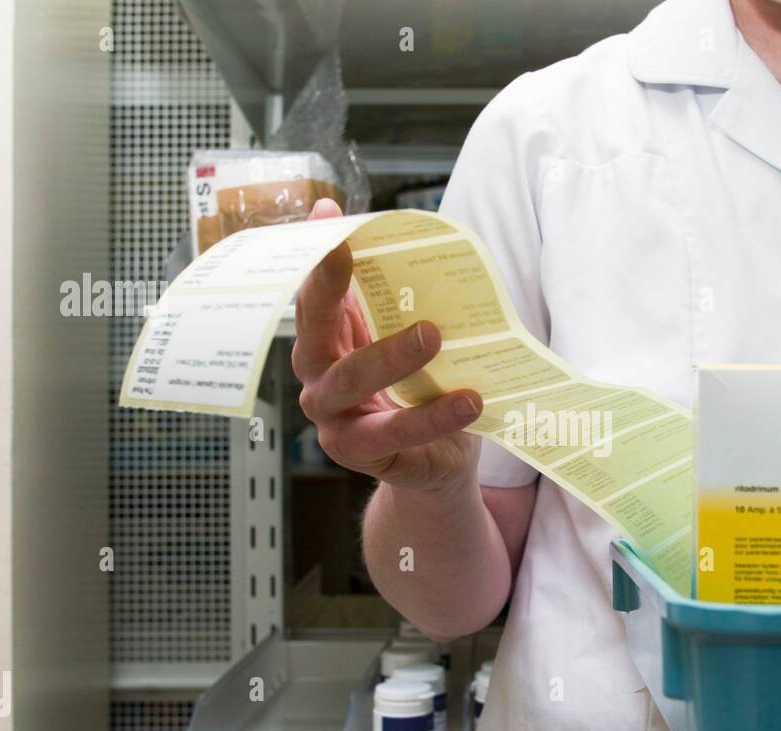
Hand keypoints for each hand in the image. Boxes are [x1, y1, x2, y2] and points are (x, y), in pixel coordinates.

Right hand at [292, 198, 483, 492]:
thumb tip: (419, 240)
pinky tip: (468, 401)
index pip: (312, 295)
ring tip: (433, 337)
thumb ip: (405, 299)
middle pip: (312, 334)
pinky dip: (432, 418)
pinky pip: (394, 435)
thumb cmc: (420, 390)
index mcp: (327, 342)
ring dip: (390, 357)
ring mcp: (334, 419)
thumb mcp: (410, 339)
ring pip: (350, 383)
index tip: (329, 220)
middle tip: (359, 260)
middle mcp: (320, 378)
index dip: (317, 259)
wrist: (438, 460)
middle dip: (334, 295)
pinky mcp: (361, 455)